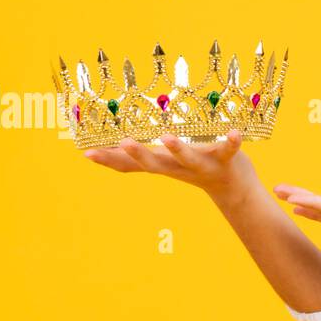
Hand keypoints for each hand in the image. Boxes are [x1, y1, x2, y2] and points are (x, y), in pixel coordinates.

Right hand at [83, 129, 257, 203]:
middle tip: (122, 142)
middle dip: (138, 154)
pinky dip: (231, 142)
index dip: (109, 160)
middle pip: (155, 164)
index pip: (131, 165)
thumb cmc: (194, 164)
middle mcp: (178, 168)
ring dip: (177, 150)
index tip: (87, 152)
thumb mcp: (165, 162)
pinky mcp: (226, 161)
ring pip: (187, 160)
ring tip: (166, 137)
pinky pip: (229, 151)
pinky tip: (234, 132)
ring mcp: (202, 165)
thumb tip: (112, 143)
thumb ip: (143, 155)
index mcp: (162, 165)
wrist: (234, 188)